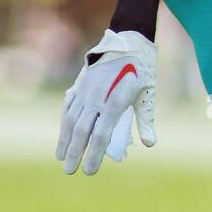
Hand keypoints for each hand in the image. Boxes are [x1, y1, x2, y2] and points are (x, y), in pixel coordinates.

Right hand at [56, 29, 157, 175]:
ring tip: (61, 157)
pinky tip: (63, 134)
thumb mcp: (148, 94)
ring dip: (65, 140)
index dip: (93, 154)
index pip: (100, 135)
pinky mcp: (80, 84)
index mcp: (114, 101)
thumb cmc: (141, 69)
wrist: (127, 40)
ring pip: (71, 119)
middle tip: (69, 171)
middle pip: (81, 130)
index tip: (89, 171)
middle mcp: (96, 97)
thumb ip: (146, 120)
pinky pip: (69, 106)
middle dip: (74, 152)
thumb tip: (150, 144)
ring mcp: (85, 90)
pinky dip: (64, 122)